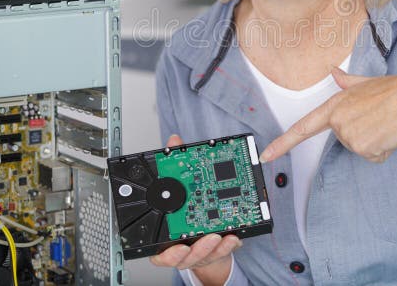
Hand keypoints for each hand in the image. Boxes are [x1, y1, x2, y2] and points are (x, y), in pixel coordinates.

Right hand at [149, 134, 242, 285]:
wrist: (198, 233)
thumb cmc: (185, 210)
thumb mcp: (179, 188)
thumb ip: (176, 166)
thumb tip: (175, 141)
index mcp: (166, 239)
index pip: (161, 251)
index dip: (168, 254)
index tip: (177, 248)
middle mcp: (181, 248)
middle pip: (186, 256)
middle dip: (198, 249)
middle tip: (209, 238)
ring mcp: (199, 251)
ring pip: (205, 255)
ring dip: (215, 246)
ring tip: (223, 235)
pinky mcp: (215, 251)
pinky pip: (222, 252)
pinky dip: (229, 245)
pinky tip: (235, 236)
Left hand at [259, 69, 396, 162]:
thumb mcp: (367, 82)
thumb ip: (347, 82)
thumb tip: (334, 71)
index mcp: (335, 104)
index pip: (303, 127)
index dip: (283, 143)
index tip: (267, 155)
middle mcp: (338, 119)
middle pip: (344, 140)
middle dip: (363, 134)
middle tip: (379, 118)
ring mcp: (349, 134)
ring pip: (360, 150)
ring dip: (375, 142)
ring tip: (387, 123)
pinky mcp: (363, 146)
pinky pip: (372, 157)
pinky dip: (384, 149)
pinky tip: (391, 133)